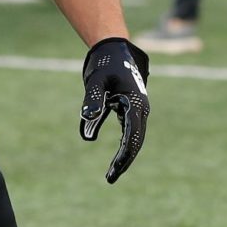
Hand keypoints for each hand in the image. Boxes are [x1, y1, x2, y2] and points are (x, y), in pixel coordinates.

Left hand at [79, 37, 150, 183]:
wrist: (114, 48)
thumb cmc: (105, 63)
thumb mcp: (95, 80)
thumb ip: (92, 100)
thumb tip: (87, 123)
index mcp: (135, 103)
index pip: (132, 135)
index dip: (124, 154)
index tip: (114, 170)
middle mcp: (140, 108)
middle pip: (136, 140)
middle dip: (125, 160)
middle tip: (110, 178)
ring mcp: (136, 109)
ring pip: (133, 137)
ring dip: (124, 155)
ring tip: (111, 174)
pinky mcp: (129, 108)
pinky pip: (127, 130)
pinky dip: (121, 143)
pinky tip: (111, 158)